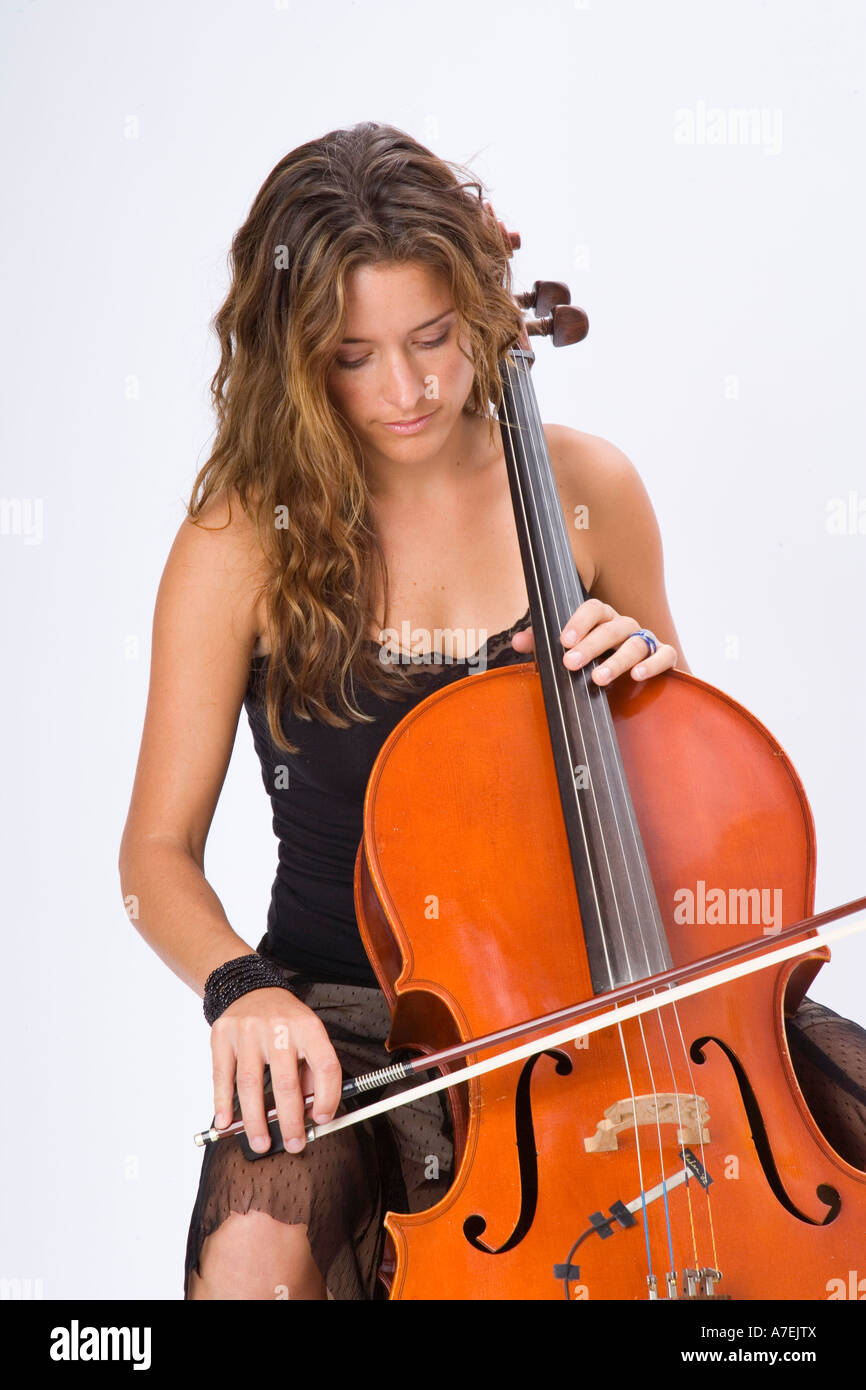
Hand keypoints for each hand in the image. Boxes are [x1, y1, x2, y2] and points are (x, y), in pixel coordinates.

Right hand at [210, 986, 342, 1154]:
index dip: (327, 1096)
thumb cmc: (284, 1020)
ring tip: (261, 1143)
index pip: (325, 1065)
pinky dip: (223, 1103)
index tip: (322, 1119)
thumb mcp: (308, 1035)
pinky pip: (222, 1076)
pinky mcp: (222, 1036)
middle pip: (285, 1082)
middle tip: (294, 1143)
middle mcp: (279, 1028)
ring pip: (251, 1084)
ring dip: (255, 1121)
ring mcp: (248, 1031)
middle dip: (290, 1120)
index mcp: (308, 1027)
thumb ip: (311, 1071)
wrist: (251, 989)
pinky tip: (226, 1122)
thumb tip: (313, 1112)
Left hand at [510, 598, 678, 685]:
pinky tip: (637, 676)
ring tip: (599, 678)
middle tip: (570, 664)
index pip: (593, 609)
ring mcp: (645, 639)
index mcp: (601, 619)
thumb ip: (541, 645)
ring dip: (617, 661)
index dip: (579, 622)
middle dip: (591, 646)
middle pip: (611, 628)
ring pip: (636, 643)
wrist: (623, 684)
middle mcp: (624, 625)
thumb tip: (517, 642)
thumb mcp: (563, 653)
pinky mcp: (663, 656)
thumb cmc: (589, 662)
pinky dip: (653, 664)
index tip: (564, 641)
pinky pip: (665, 655)